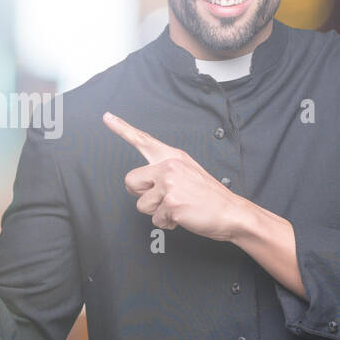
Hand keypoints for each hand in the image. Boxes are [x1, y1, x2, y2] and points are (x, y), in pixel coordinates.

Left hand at [103, 111, 246, 241]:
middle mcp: (169, 166)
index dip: (121, 128)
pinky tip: (183, 216)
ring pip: (141, 204)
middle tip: (162, 199)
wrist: (232, 212)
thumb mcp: (188, 173)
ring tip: (178, 207)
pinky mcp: (172, 203)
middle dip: (142, 194)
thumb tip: (145, 182)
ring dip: (157, 212)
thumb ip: (165, 172)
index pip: (143, 139)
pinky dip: (167, 223)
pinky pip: (156, 219)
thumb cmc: (209, 196)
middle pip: (131, 181)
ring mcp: (170, 184)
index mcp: (173, 157)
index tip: (107, 117)